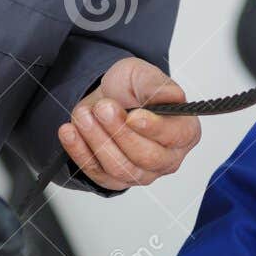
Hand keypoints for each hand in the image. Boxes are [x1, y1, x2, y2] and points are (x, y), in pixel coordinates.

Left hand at [57, 56, 201, 190]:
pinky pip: (97, 173)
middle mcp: (168, 157)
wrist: (107, 99)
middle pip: (147, 157)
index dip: (153, 128)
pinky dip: (80, 151)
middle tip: (103, 108)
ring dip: (98, 140)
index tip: (133, 116)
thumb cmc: (132, 90)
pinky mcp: (115, 180)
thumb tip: (173, 96)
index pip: (174, 136)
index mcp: (184, 131)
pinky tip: (70, 131)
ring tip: (84, 115)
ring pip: (121, 168)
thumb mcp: (144, 75)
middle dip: (120, 133)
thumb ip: (158, 85)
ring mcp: (142, 173)